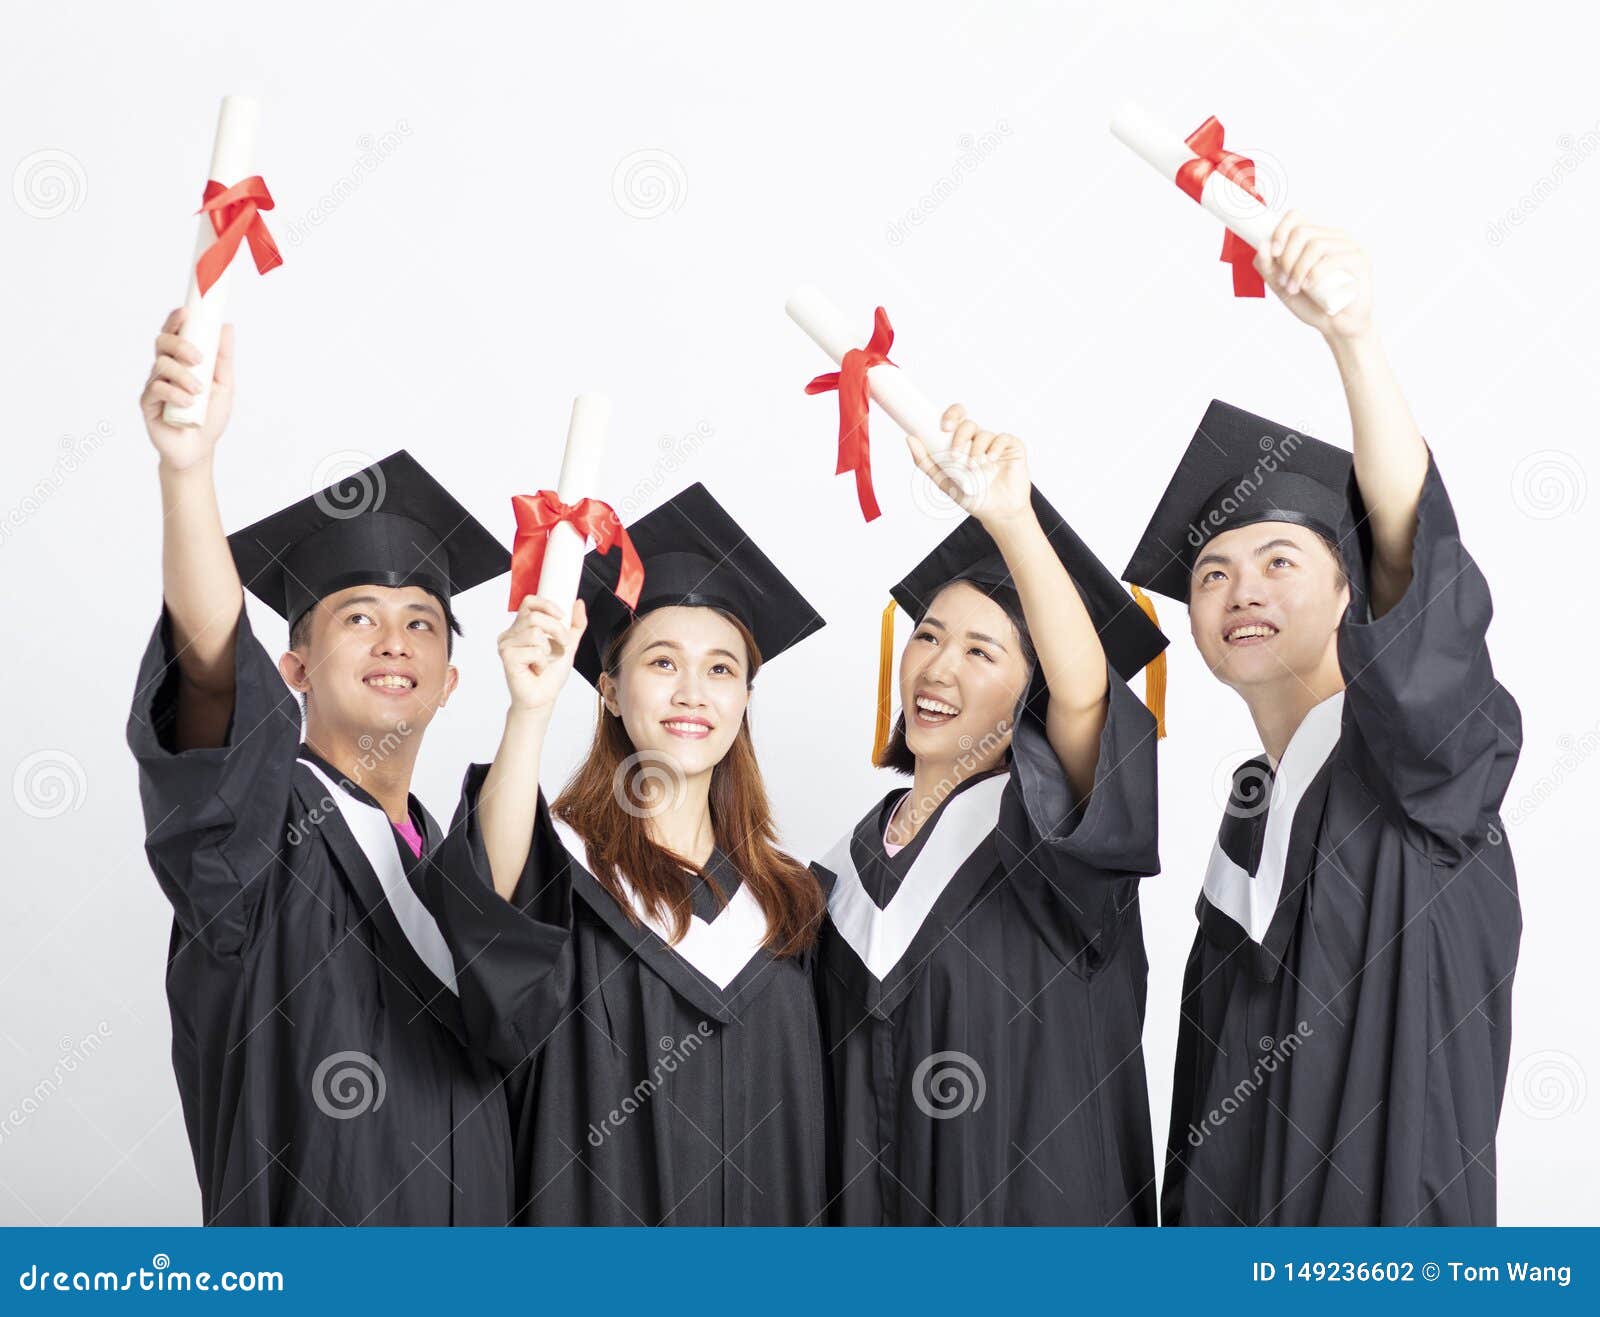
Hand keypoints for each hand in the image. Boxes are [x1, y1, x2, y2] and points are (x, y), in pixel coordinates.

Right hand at [140, 308, 235, 468]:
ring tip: (199, 391)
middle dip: (180, 345)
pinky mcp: (148, 403)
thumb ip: (223, 358)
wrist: (199, 449)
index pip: (174, 333)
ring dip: (182, 375)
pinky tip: (188, 403)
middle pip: (162, 343)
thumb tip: (227, 326)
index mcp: (182, 361)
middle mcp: (165, 369)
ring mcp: (154, 385)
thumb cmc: (209, 416)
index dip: (176, 320)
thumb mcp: (224, 385)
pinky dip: (174, 393)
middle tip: (199, 359)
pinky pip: (156, 389)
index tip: (186, 311)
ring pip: (161, 365)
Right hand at [499, 596, 586, 715]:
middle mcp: (511, 634)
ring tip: (546, 661)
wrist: (543, 698)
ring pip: (534, 632)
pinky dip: (543, 662)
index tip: (562, 615)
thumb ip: (575, 625)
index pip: (529, 602)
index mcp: (522, 627)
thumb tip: (579, 603)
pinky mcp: (507, 657)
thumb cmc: (551, 674)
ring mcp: (506, 645)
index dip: (546, 604)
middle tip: (562, 644)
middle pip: (534, 616)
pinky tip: (537, 670)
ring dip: (550, 649)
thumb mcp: (568, 645)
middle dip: (556, 629)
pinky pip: (533, 650)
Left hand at [906, 403, 1032, 529]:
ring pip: (984, 433)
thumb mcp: (943, 481)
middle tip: (955, 454)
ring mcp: (995, 443)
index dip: (951, 415)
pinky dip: (995, 448)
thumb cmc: (972, 496)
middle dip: (959, 436)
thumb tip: (909, 439)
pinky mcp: (1012, 447)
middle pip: (968, 424)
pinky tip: (991, 460)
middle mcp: (978, 440)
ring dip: (976, 449)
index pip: (956, 418)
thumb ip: (925, 462)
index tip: (944, 426)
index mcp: (962, 443)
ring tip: (974, 467)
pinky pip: (1002, 438)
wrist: (997, 512)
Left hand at [1254, 212, 1373, 340]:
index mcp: (1315, 237)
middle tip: (1284, 281)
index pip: (1296, 216)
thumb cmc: (1312, 304)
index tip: (1273, 252)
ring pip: (1316, 245)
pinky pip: (1333, 259)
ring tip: (1295, 288)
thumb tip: (1262, 245)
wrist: (1336, 326)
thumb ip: (1268, 267)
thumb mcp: (1281, 286)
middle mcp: (1333, 237)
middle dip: (1287, 259)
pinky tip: (1309, 286)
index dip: (1280, 230)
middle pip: (1302, 232)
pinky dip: (1315, 273)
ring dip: (1298, 269)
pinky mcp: (1360, 260)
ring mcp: (1349, 246)